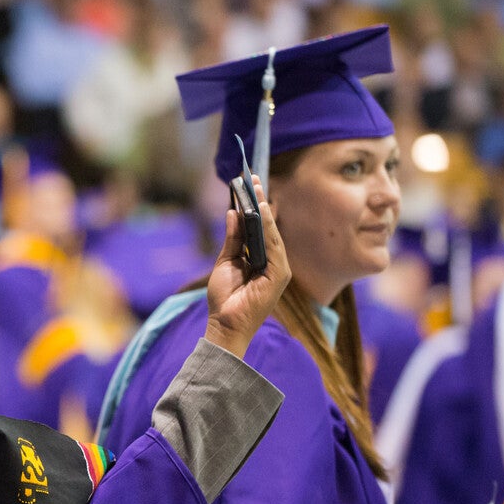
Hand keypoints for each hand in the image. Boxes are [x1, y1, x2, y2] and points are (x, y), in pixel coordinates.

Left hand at [204, 177, 290, 357]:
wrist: (224, 324)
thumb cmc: (225, 297)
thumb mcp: (225, 261)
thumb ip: (233, 239)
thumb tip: (233, 212)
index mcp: (261, 259)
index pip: (260, 229)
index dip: (255, 207)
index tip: (249, 185)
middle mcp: (273, 263)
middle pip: (268, 228)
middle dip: (261, 202)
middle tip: (253, 179)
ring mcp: (278, 269)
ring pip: (272, 234)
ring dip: (265, 211)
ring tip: (256, 190)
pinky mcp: (279, 276)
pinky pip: (274, 247)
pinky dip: (269, 228)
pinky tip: (262, 212)